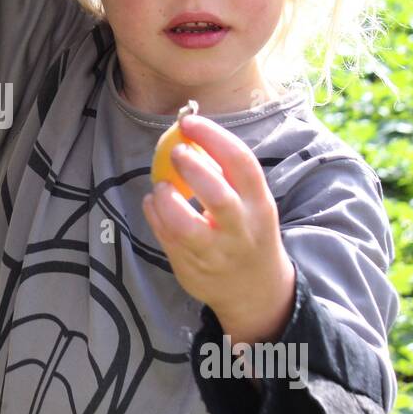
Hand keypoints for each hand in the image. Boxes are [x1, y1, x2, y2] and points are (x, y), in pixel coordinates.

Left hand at [141, 112, 295, 347]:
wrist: (257, 291)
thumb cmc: (249, 233)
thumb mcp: (253, 204)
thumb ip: (228, 176)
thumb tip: (189, 136)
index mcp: (259, 205)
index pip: (240, 163)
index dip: (213, 137)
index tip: (190, 122)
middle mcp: (240, 230)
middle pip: (217, 195)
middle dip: (191, 168)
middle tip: (176, 152)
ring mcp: (215, 253)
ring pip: (184, 225)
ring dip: (166, 198)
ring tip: (161, 186)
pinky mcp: (191, 268)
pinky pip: (165, 238)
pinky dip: (153, 214)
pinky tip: (153, 202)